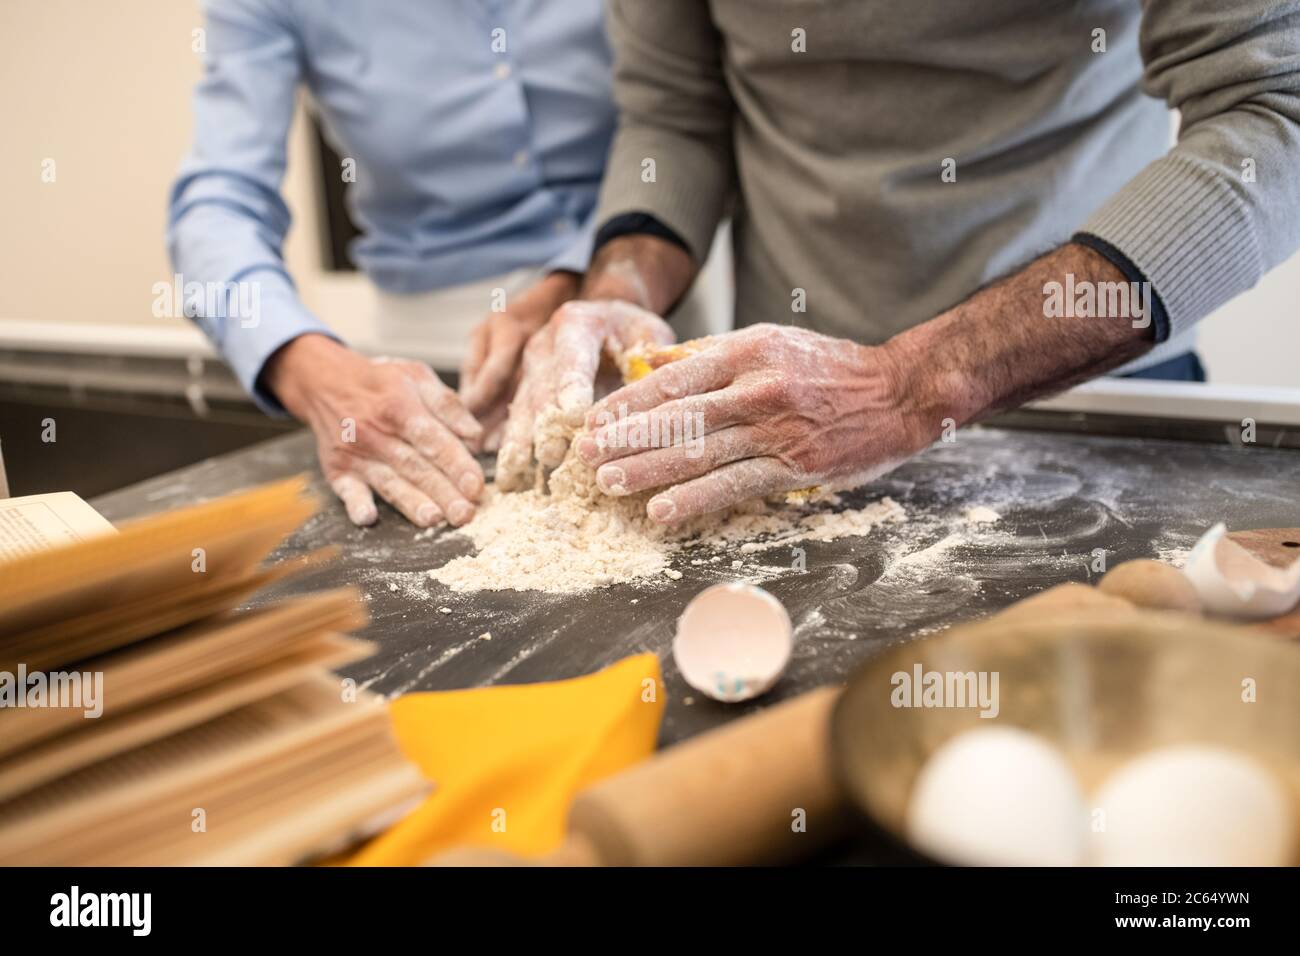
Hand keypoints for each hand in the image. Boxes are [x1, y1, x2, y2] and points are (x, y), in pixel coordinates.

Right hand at [263, 334, 484, 527]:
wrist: (325, 382)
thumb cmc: (381, 382)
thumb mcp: (417, 376)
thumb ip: (448, 404)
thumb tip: (476, 435)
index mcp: (399, 407)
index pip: (432, 440)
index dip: (456, 464)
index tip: (476, 485)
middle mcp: (375, 433)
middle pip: (414, 467)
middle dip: (442, 493)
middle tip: (465, 514)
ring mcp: (355, 455)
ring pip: (388, 483)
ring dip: (411, 504)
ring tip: (434, 520)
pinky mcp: (338, 470)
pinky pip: (346, 490)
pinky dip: (356, 504)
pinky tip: (368, 518)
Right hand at [495, 299, 674, 489]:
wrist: (606, 321)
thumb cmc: (631, 331)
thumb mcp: (649, 335)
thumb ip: (649, 362)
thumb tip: (653, 396)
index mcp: (576, 323)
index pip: (573, 357)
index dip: (573, 386)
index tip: (574, 415)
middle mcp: (544, 345)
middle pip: (542, 387)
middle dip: (545, 423)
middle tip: (552, 454)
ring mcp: (528, 370)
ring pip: (522, 407)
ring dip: (521, 440)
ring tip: (517, 471)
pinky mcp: (522, 391)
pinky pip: (515, 421)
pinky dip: (513, 446)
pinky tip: (509, 473)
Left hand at [573, 324, 923, 523]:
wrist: (900, 393)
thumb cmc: (829, 368)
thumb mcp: (769, 343)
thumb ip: (708, 353)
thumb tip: (649, 361)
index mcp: (747, 352)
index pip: (673, 380)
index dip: (629, 403)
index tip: (595, 420)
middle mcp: (757, 389)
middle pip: (678, 418)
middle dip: (626, 439)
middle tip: (585, 456)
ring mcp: (777, 430)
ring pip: (700, 453)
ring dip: (649, 471)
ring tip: (609, 484)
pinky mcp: (795, 466)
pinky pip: (735, 485)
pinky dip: (695, 499)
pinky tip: (663, 511)